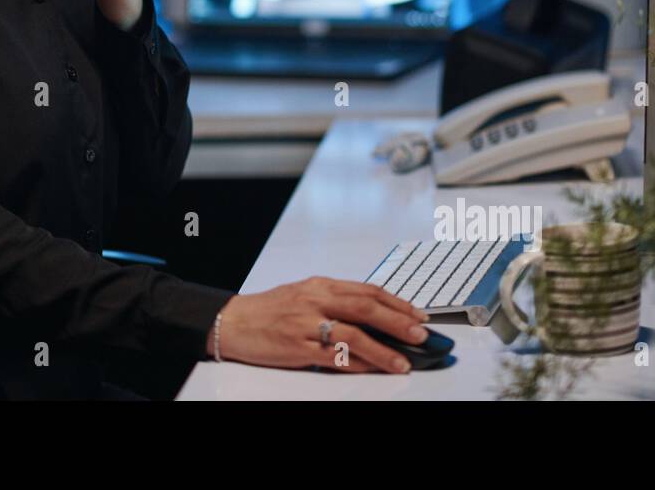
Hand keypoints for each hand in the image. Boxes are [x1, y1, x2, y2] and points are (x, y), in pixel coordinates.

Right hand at [208, 278, 430, 373]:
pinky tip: (372, 369)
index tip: (419, 315)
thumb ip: (338, 303)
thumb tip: (376, 317)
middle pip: (366, 308)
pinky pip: (333, 357)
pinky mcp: (297, 348)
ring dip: (383, 349)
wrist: (233, 322)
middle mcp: (316, 301)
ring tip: (403, 361)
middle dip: (399, 322)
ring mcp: (306, 325)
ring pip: (353, 335)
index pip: (367, 291)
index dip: (397, 303)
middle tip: (422, 335)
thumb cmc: (271, 310)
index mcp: (321, 285)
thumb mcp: (306, 296)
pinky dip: (356, 364)